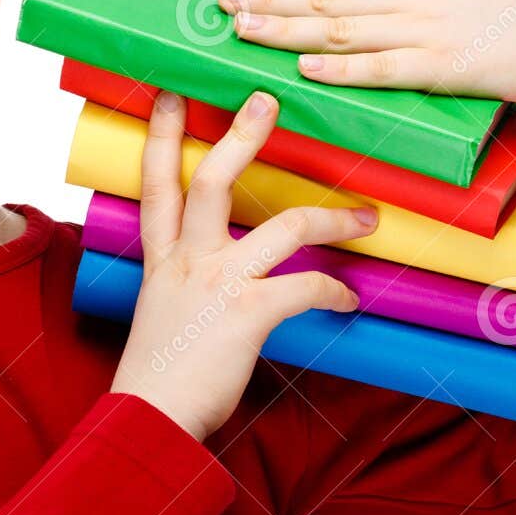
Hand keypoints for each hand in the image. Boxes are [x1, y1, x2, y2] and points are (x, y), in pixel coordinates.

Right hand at [108, 89, 378, 440]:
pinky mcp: (247, 314)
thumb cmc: (159, 370)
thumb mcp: (160, 310)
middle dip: (242, 136)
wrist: (149, 418)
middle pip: (212, 180)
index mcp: (162, 257)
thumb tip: (214, 277)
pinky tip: (350, 302)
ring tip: (366, 215)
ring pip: (284, 226)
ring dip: (333, 216)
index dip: (164, 137)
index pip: (157, 183)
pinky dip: (335, 293)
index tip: (172, 96)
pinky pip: (306, 288)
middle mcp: (186, 260)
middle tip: (267, 101)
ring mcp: (217, 283)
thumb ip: (184, 281)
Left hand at [218, 0, 515, 133]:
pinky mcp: (438, 68)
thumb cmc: (508, 14)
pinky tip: (303, 66)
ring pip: (340, 30)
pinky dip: (339, 68)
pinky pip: (379, 69)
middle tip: (218, 0)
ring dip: (287, 29)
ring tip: (243, 29)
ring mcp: (421, 32)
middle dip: (268, 0)